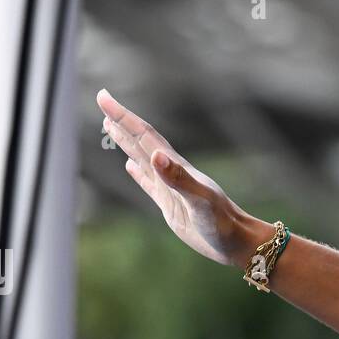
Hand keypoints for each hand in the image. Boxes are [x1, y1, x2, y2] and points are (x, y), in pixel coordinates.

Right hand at [97, 88, 255, 267]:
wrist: (237, 242)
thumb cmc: (222, 223)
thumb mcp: (199, 200)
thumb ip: (178, 179)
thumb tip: (155, 156)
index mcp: (176, 166)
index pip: (144, 135)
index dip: (124, 116)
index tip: (103, 97)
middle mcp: (171, 171)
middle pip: (141, 140)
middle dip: (121, 120)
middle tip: (102, 99)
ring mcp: (170, 187)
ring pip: (142, 157)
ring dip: (125, 140)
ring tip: (110, 125)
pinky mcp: (170, 204)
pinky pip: (148, 182)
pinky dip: (136, 172)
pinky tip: (129, 165)